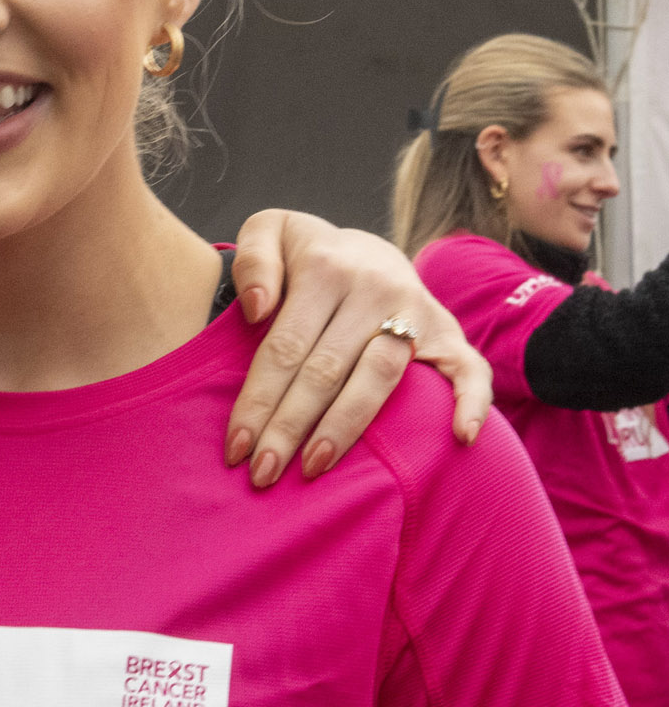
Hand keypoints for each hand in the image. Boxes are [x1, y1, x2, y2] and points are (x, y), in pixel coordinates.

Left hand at [228, 213, 492, 484]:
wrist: (367, 250)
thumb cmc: (305, 256)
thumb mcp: (270, 232)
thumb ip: (252, 260)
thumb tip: (258, 309)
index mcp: (326, 268)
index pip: (284, 347)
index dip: (258, 400)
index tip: (236, 447)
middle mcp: (375, 289)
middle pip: (325, 371)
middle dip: (290, 428)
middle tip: (263, 474)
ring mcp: (417, 312)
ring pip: (379, 379)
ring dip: (345, 429)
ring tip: (313, 469)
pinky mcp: (450, 333)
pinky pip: (470, 371)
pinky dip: (471, 404)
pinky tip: (460, 439)